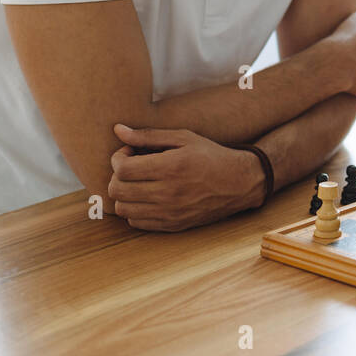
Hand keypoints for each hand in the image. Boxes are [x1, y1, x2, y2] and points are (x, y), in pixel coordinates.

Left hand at [107, 124, 261, 230]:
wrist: (239, 183)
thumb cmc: (210, 155)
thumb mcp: (183, 137)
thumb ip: (148, 135)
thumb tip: (118, 130)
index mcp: (171, 167)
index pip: (122, 169)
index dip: (118, 158)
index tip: (129, 153)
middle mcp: (168, 193)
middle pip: (117, 190)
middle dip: (117, 175)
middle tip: (131, 167)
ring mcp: (170, 212)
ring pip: (122, 209)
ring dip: (123, 193)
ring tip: (137, 182)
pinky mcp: (172, 225)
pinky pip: (136, 222)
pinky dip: (134, 209)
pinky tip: (146, 196)